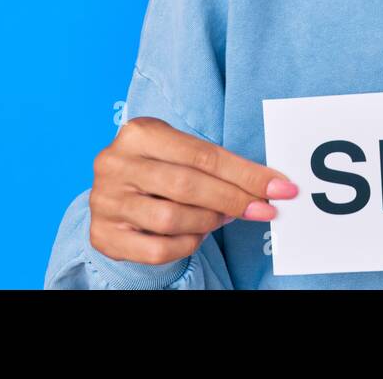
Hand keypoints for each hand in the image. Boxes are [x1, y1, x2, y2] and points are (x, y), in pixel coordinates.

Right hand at [89, 116, 298, 265]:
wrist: (113, 192)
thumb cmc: (159, 167)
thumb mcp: (179, 151)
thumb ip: (216, 164)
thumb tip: (269, 185)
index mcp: (139, 133)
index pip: (203, 155)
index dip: (246, 174)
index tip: (280, 188)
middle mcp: (115, 164)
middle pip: (188, 186)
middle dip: (234, 199)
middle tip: (263, 209)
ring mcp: (106, 200)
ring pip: (172, 219)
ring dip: (208, 222)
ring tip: (221, 218)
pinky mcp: (103, 234)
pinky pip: (156, 249)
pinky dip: (186, 245)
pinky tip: (196, 236)